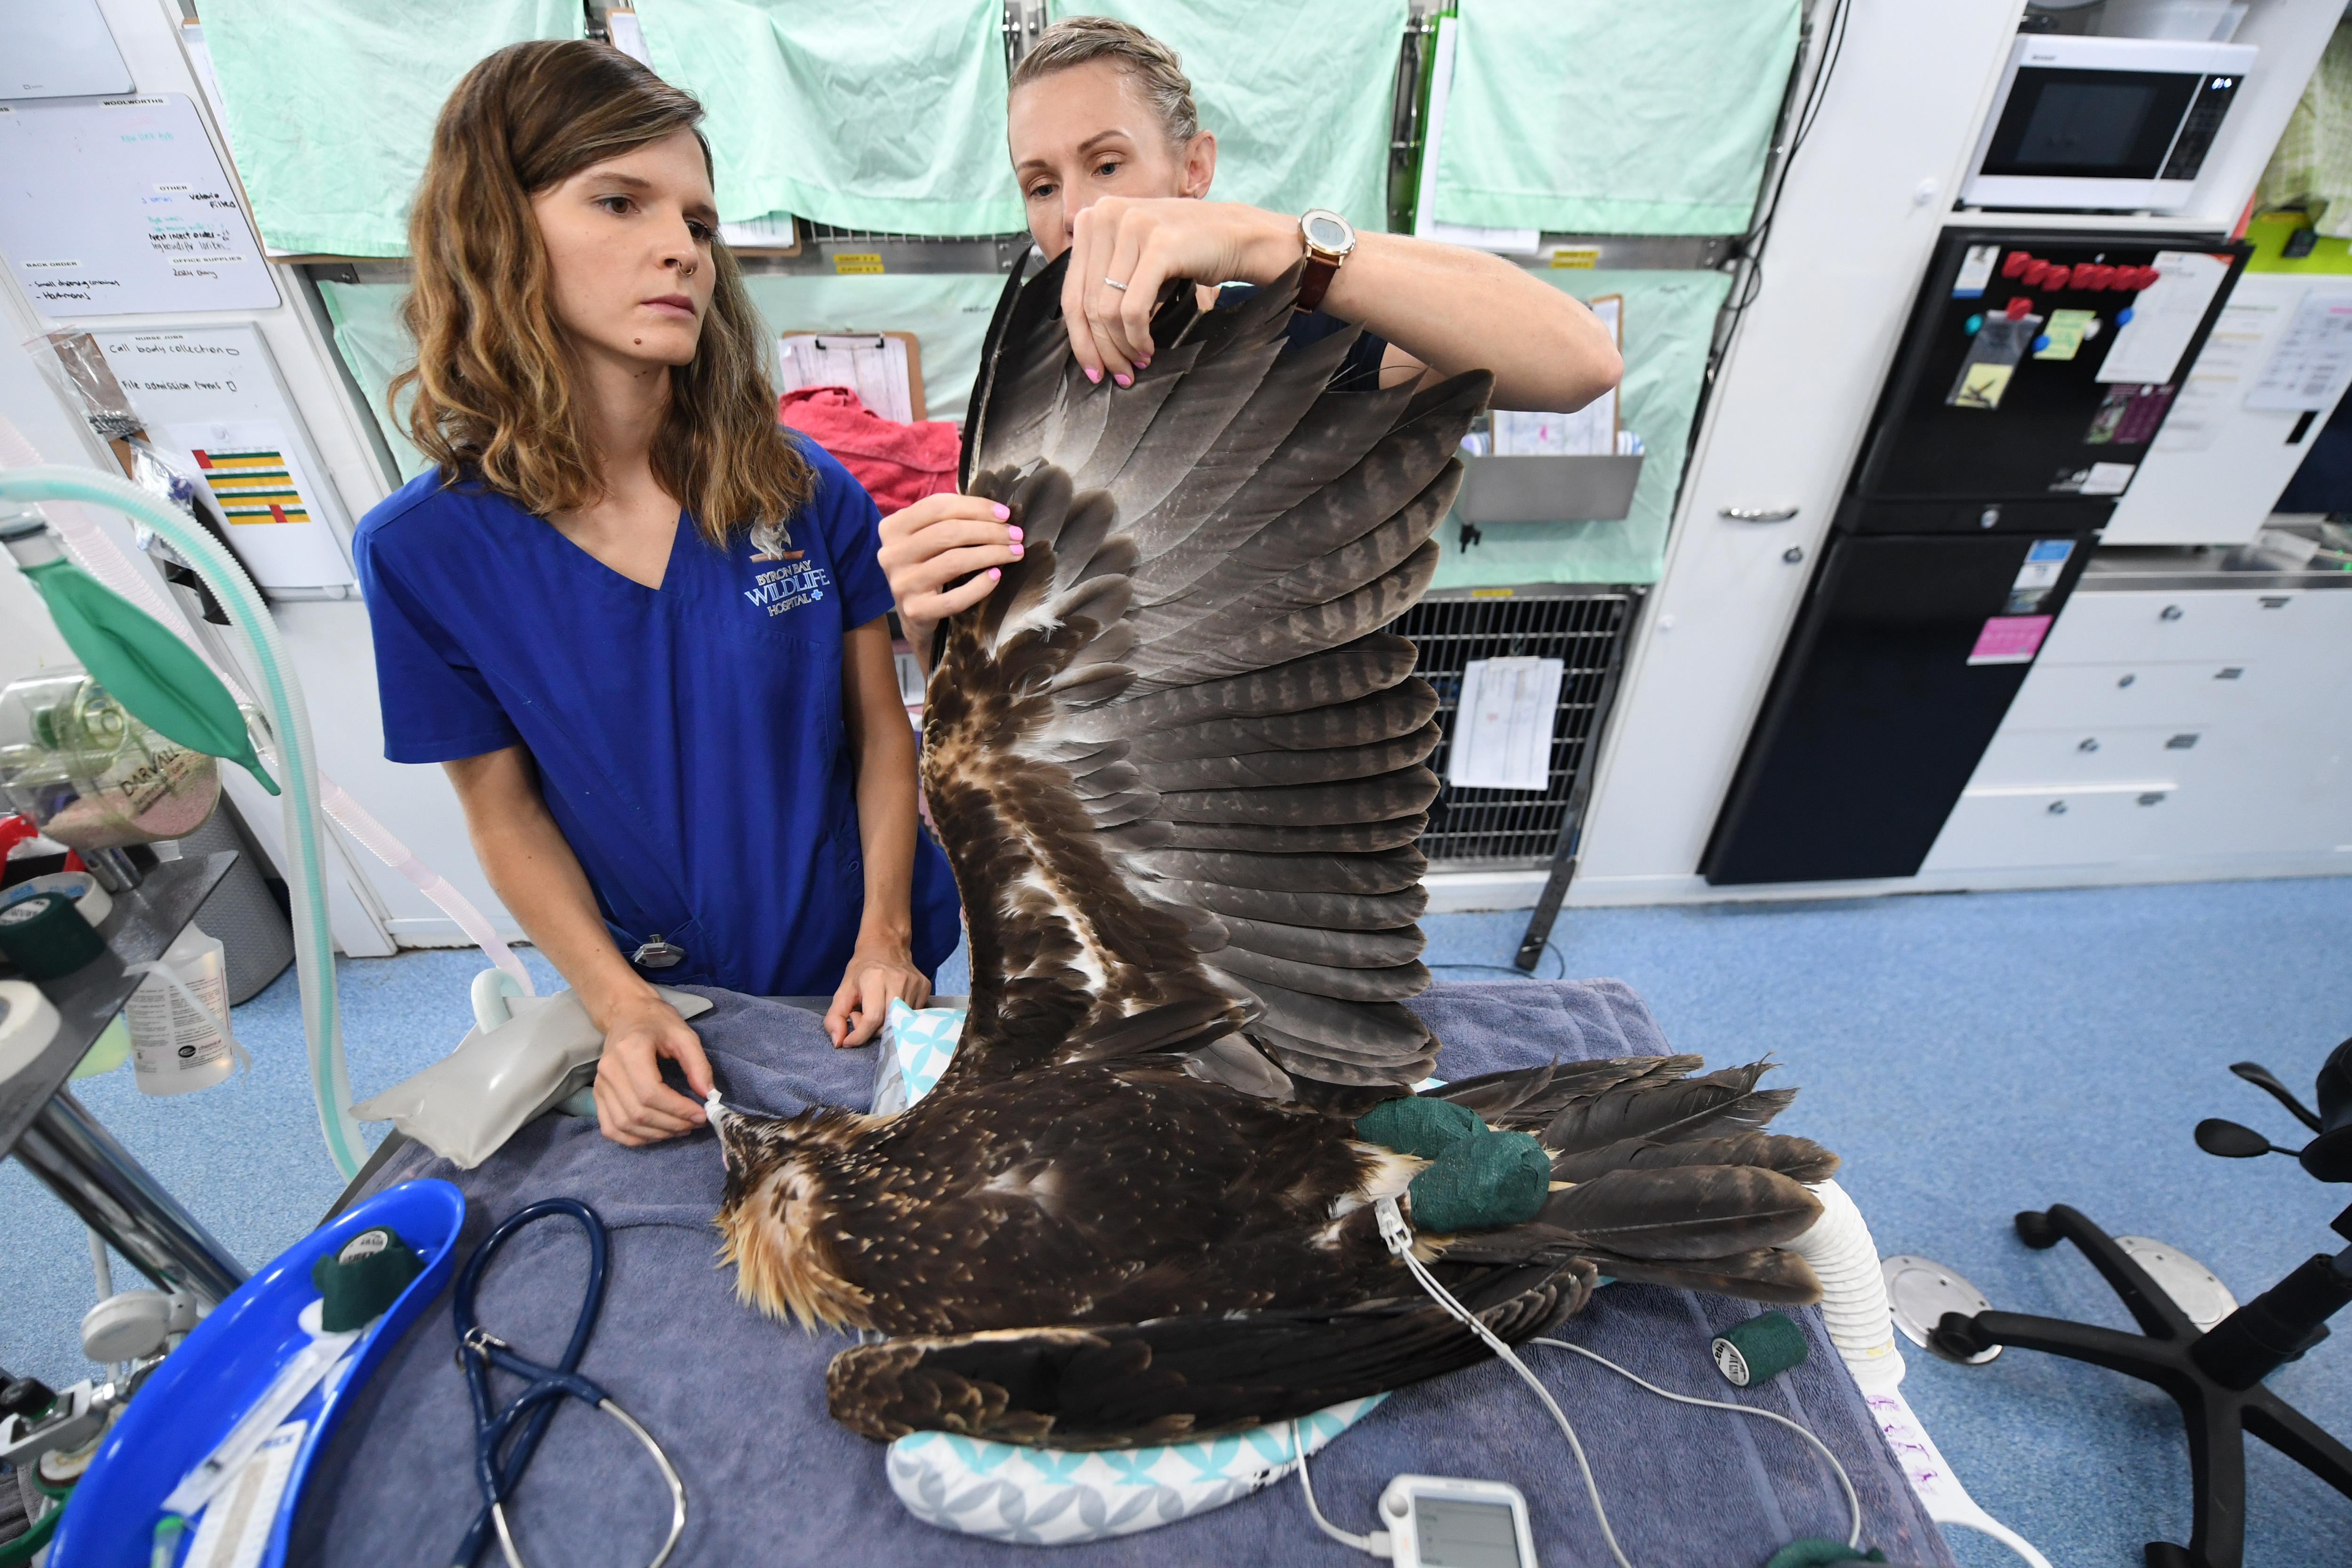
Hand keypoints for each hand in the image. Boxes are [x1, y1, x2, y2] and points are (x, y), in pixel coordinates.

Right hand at [590, 994, 713, 1145]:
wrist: (626, 1014)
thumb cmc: (657, 1022)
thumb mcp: (684, 1035)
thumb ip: (698, 1064)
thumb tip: (708, 1096)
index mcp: (630, 1051)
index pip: (651, 1093)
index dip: (678, 1110)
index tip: (701, 1114)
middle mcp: (609, 1070)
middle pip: (638, 1113)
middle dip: (671, 1124)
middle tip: (695, 1124)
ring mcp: (599, 1084)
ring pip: (625, 1125)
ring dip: (656, 1134)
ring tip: (680, 1129)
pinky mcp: (597, 1095)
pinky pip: (611, 1128)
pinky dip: (634, 1138)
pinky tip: (656, 1133)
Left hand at [825, 941, 930, 1047]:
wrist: (886, 946)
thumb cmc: (862, 970)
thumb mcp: (843, 990)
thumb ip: (835, 1017)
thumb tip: (838, 1042)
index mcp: (875, 978)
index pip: (872, 1018)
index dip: (859, 1035)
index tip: (849, 1041)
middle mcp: (898, 980)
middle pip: (888, 1024)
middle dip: (871, 1030)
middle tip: (863, 1016)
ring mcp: (915, 984)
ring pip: (901, 1023)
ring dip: (886, 1024)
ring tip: (877, 1009)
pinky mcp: (925, 988)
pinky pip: (912, 1016)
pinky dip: (900, 1018)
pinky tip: (892, 1006)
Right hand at [877, 492, 1022, 665]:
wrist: (915, 616)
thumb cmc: (929, 566)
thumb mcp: (927, 538)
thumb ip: (949, 519)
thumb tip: (997, 509)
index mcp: (892, 527)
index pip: (937, 507)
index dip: (975, 507)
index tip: (1005, 513)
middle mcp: (891, 554)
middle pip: (948, 533)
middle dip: (989, 531)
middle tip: (1016, 535)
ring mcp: (902, 584)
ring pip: (954, 561)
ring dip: (992, 554)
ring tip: (1015, 553)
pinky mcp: (916, 611)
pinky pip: (955, 598)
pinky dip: (980, 585)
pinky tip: (996, 576)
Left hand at [1062, 198, 1294, 383]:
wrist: (1235, 234)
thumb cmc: (1183, 253)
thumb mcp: (1132, 257)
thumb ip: (1102, 279)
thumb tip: (1082, 336)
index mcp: (1091, 217)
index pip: (1071, 291)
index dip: (1079, 338)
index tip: (1092, 369)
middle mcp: (1104, 214)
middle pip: (1086, 304)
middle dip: (1101, 349)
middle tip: (1118, 375)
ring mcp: (1131, 225)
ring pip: (1107, 309)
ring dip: (1122, 347)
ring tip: (1138, 363)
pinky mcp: (1157, 244)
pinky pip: (1133, 308)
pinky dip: (1137, 337)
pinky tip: (1148, 349)